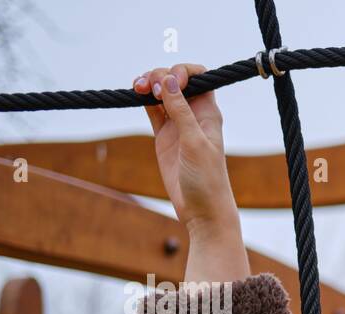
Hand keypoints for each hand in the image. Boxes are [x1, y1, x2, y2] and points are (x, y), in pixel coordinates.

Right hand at [134, 64, 237, 232]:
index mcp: (209, 113)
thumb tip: (169, 79)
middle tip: (148, 87)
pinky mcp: (164, 136)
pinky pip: (152, 109)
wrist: (201, 210)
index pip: (200, 77)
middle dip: (160, 75)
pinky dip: (143, 99)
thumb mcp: (194, 143)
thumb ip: (181, 111)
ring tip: (137, 87)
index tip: (171, 82)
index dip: (184, 72)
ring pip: (161, 93)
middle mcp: (194, 115)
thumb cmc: (206, 179)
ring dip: (148, 84)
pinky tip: (135, 94)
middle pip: (176, 81)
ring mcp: (177, 125)